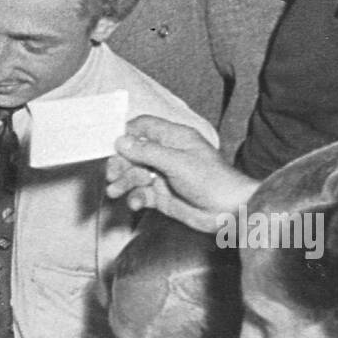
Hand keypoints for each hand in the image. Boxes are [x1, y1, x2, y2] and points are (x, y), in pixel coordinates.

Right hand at [105, 115, 256, 231]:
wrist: (228, 211)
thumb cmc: (211, 180)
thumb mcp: (177, 162)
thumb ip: (147, 151)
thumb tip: (121, 141)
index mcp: (173, 138)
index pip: (143, 126)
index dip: (126, 133)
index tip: (110, 145)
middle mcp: (166, 154)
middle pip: (133, 152)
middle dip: (121, 163)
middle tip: (112, 174)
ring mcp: (163, 175)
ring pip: (134, 174)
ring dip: (123, 182)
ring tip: (115, 191)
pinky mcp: (161, 195)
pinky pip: (140, 193)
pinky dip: (135, 198)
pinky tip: (136, 203)